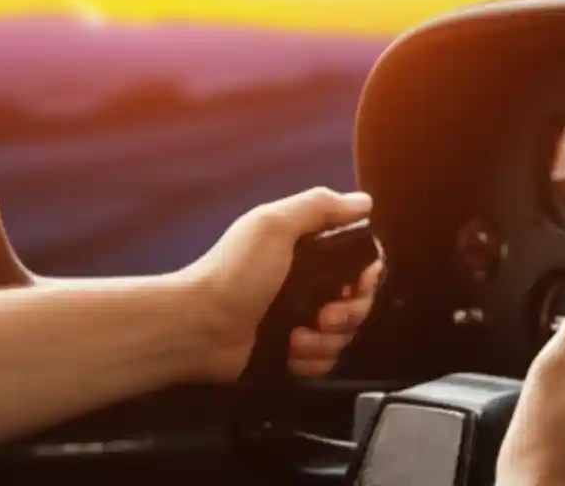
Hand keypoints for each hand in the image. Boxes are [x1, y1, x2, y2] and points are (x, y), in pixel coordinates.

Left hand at [178, 188, 373, 381]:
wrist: (197, 327)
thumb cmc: (235, 272)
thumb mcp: (274, 225)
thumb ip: (319, 206)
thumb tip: (365, 202)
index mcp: (307, 252)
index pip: (359, 263)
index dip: (367, 276)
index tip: (359, 284)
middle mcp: (309, 285)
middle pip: (358, 303)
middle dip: (350, 313)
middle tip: (326, 316)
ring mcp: (301, 321)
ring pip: (344, 336)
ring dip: (327, 340)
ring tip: (298, 338)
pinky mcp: (292, 354)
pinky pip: (324, 362)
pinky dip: (312, 361)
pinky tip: (290, 353)